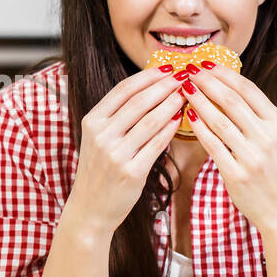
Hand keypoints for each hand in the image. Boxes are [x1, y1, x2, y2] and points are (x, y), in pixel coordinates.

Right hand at [67, 65, 185, 235]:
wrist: (90, 209)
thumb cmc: (99, 171)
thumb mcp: (98, 139)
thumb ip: (117, 117)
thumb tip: (150, 89)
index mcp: (92, 122)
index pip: (122, 90)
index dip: (147, 76)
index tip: (167, 68)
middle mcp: (101, 136)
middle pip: (138, 102)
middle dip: (164, 86)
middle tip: (183, 76)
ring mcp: (115, 154)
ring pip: (150, 121)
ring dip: (171, 104)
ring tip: (186, 94)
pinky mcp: (131, 172)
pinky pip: (156, 144)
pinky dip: (170, 129)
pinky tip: (181, 119)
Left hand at [181, 63, 276, 233]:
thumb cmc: (275, 171)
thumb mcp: (275, 139)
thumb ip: (255, 116)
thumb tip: (225, 88)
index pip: (248, 90)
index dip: (224, 74)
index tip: (205, 64)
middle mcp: (267, 137)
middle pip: (231, 100)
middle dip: (206, 82)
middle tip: (188, 70)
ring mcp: (252, 156)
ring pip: (219, 120)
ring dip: (198, 100)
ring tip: (183, 88)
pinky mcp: (236, 174)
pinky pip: (212, 144)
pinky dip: (198, 127)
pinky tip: (187, 115)